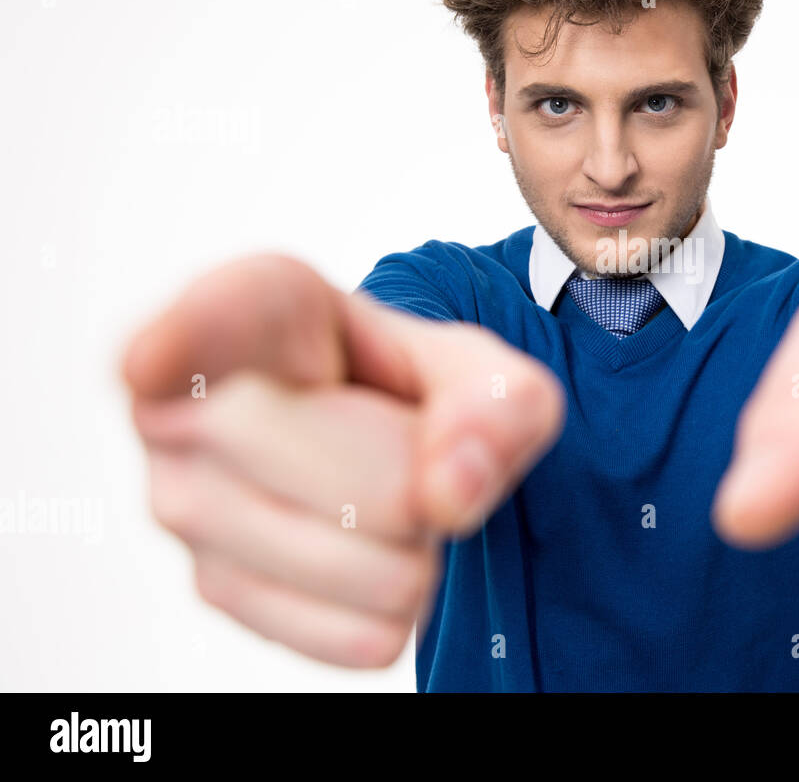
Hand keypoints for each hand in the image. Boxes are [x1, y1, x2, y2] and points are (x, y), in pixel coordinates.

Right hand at [122, 255, 564, 666]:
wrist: (373, 442)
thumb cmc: (406, 386)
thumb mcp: (479, 369)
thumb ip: (498, 403)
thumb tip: (450, 495)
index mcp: (250, 310)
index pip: (202, 321)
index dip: (180, 342)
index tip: (153, 364)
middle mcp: (186, 403)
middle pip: (357, 481)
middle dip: (420, 479)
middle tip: (401, 444)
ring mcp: (184, 501)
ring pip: (363, 567)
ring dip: (415, 548)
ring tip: (382, 494)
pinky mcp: (215, 585)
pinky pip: (358, 635)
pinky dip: (396, 611)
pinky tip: (366, 551)